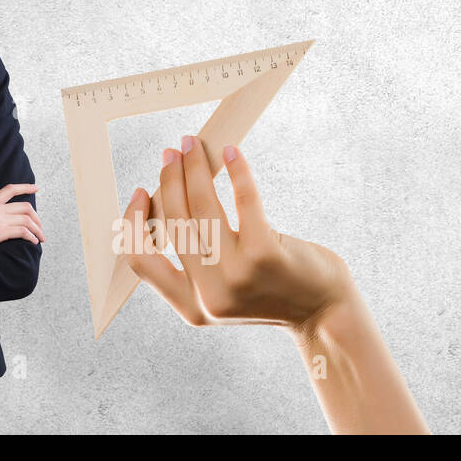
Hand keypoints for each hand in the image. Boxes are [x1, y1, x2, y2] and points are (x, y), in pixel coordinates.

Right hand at [0, 182, 43, 258]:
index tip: (36, 188)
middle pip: (25, 207)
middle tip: (40, 228)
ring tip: (40, 238)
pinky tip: (33, 242)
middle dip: (37, 218)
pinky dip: (32, 236)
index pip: (10, 189)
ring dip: (37, 230)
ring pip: (27, 219)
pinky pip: (23, 231)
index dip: (26, 187)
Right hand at [121, 139, 352, 332]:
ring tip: (194, 146)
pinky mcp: (265, 254)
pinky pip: (243, 200)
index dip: (133, 221)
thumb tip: (170, 202)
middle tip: (173, 153)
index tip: (142, 192)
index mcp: (191, 306)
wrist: (326, 314)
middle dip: (169, 179)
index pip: (141, 258)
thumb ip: (195, 263)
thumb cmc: (273, 292)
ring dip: (194, 168)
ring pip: (202, 208)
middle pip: (174, 222)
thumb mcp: (223, 291)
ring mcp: (236, 275)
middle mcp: (209, 294)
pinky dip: (237, 171)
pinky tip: (232, 153)